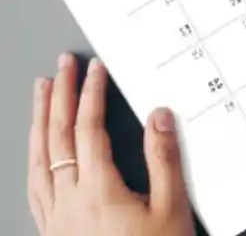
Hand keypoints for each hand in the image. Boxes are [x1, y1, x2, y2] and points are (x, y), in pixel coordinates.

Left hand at [28, 54, 193, 235]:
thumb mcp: (172, 209)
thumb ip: (163, 159)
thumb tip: (159, 116)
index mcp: (98, 192)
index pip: (88, 130)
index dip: (90, 95)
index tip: (94, 70)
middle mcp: (69, 202)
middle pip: (57, 138)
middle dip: (59, 97)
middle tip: (63, 66)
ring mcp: (55, 218)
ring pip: (38, 159)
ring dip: (40, 121)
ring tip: (42, 94)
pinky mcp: (52, 231)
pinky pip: (34, 185)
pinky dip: (33, 156)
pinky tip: (36, 148)